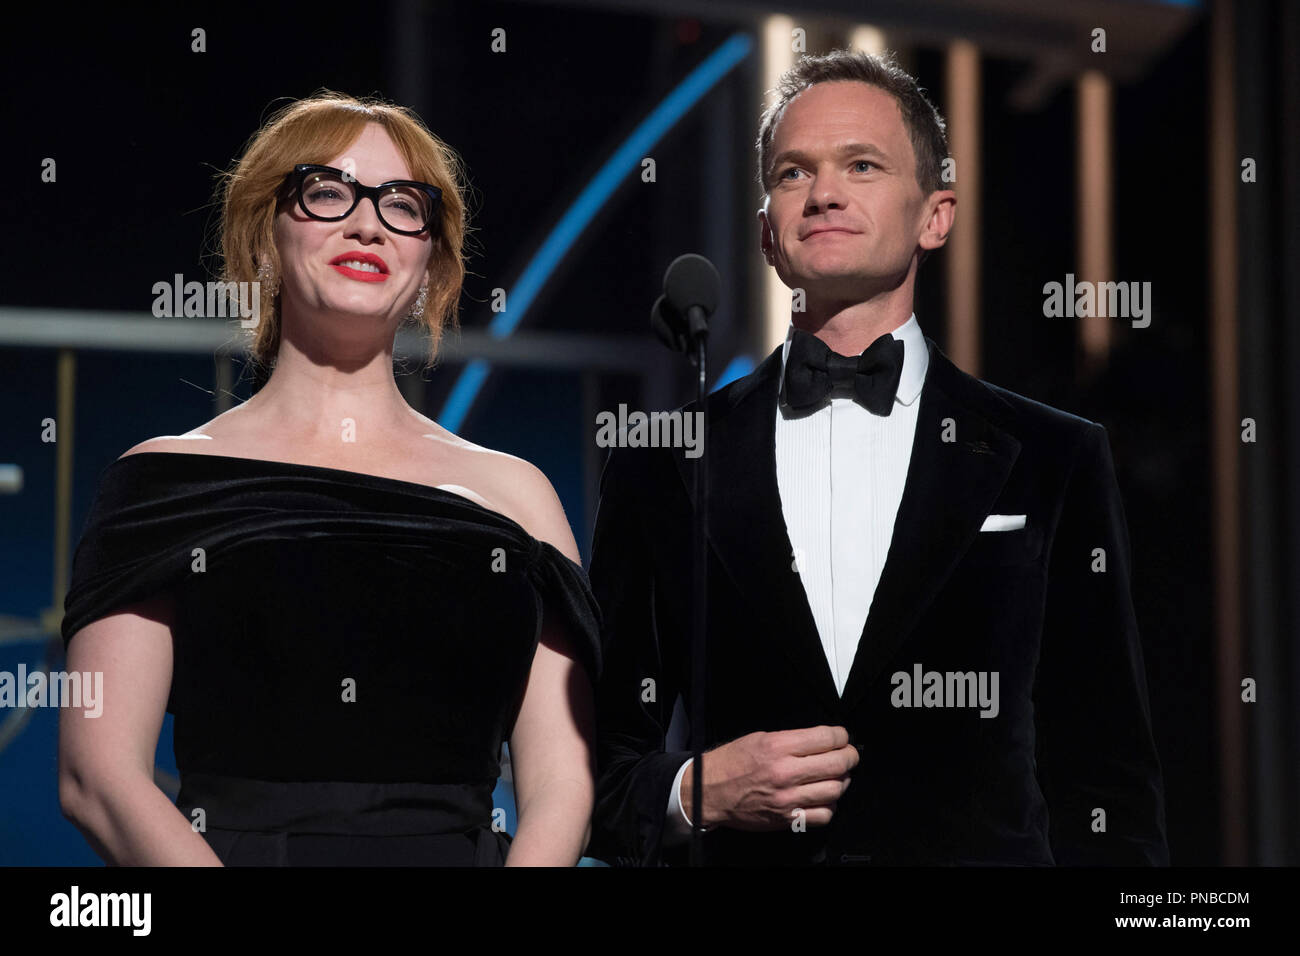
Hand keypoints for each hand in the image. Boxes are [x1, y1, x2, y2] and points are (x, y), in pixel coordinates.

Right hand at [680, 725, 857, 830]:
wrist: (709, 792)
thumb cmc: (730, 763)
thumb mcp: (759, 737)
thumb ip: (792, 739)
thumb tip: (822, 741)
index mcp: (778, 746)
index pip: (826, 738)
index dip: (841, 735)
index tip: (842, 736)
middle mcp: (785, 772)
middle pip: (837, 764)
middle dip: (850, 756)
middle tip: (848, 754)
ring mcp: (788, 798)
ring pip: (836, 789)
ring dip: (842, 780)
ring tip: (837, 775)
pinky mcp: (788, 818)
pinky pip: (824, 815)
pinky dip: (830, 805)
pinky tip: (823, 797)